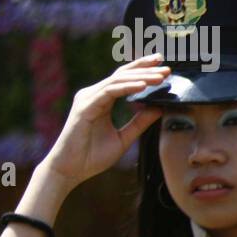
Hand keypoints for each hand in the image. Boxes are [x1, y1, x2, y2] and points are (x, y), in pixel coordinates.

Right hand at [40, 55, 168, 188]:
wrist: (70, 170)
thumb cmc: (92, 156)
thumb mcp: (124, 137)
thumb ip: (140, 122)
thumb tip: (159, 109)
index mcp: (101, 100)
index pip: (124, 79)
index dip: (142, 70)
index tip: (163, 67)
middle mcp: (93, 95)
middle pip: (122, 75)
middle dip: (145, 69)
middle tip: (167, 67)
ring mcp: (87, 99)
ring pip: (118, 80)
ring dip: (141, 77)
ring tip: (160, 77)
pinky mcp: (84, 107)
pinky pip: (109, 92)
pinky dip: (127, 87)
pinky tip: (143, 86)